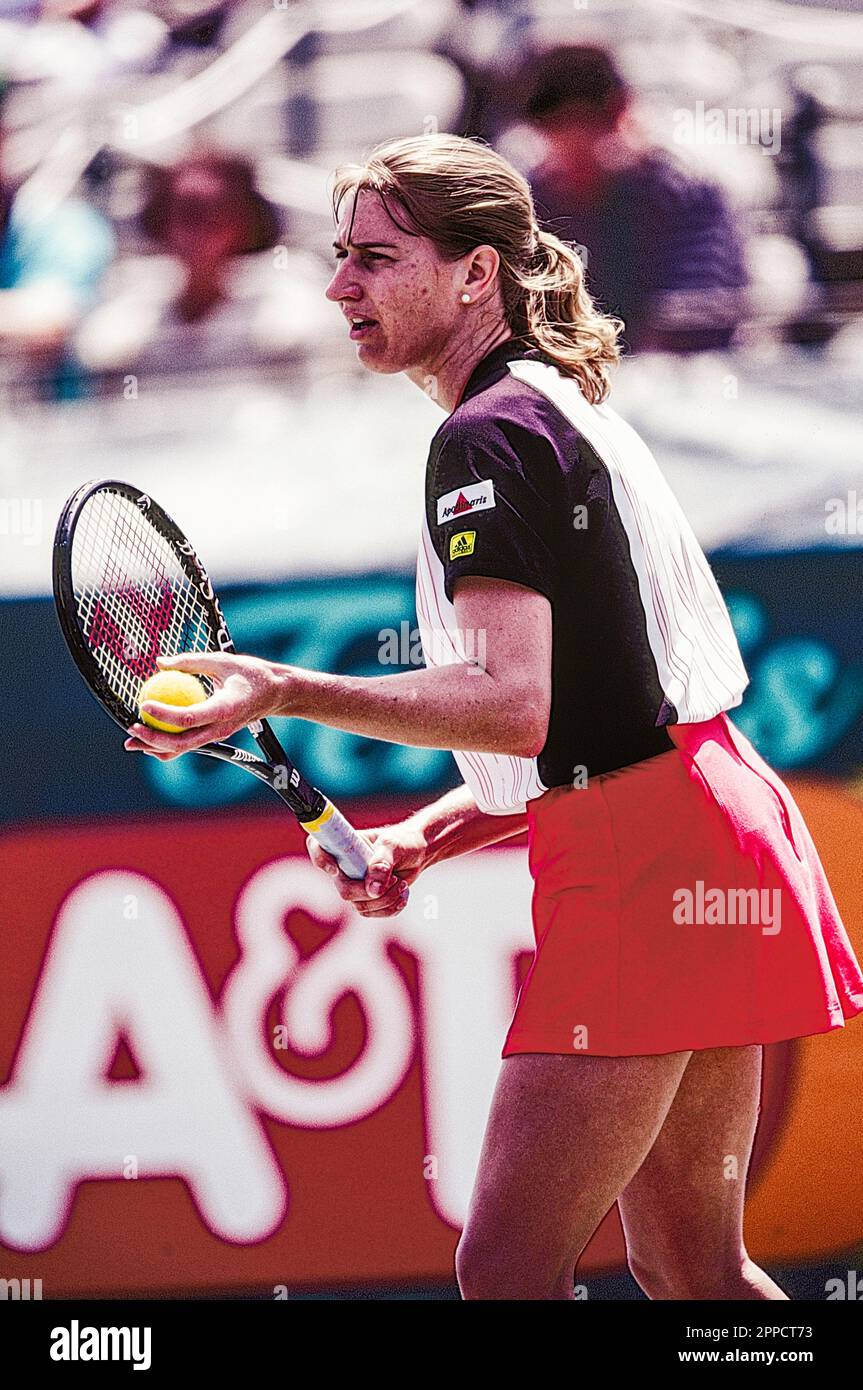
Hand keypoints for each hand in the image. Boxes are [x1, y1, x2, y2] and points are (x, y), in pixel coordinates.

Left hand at [124, 651, 287, 759]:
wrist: (276, 694)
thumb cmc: (251, 673)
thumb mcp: (222, 660)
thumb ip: (190, 662)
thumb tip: (160, 662)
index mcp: (225, 709)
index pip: (189, 717)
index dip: (164, 714)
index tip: (144, 704)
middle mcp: (221, 728)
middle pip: (183, 742)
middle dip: (153, 739)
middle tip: (132, 726)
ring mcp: (218, 735)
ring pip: (183, 749)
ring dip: (154, 747)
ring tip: (130, 742)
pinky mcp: (214, 736)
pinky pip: (187, 745)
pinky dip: (166, 745)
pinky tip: (148, 740)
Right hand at [306, 820, 431, 917]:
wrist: (418, 854)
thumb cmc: (404, 842)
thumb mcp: (395, 846)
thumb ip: (382, 863)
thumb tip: (372, 889)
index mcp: (345, 845)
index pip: (318, 848)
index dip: (320, 858)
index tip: (335, 869)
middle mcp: (344, 866)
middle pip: (344, 890)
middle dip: (371, 892)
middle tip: (395, 880)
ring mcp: (354, 885)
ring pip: (360, 906)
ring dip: (386, 900)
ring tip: (402, 884)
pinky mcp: (366, 899)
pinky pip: (372, 913)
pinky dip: (391, 908)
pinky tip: (402, 895)